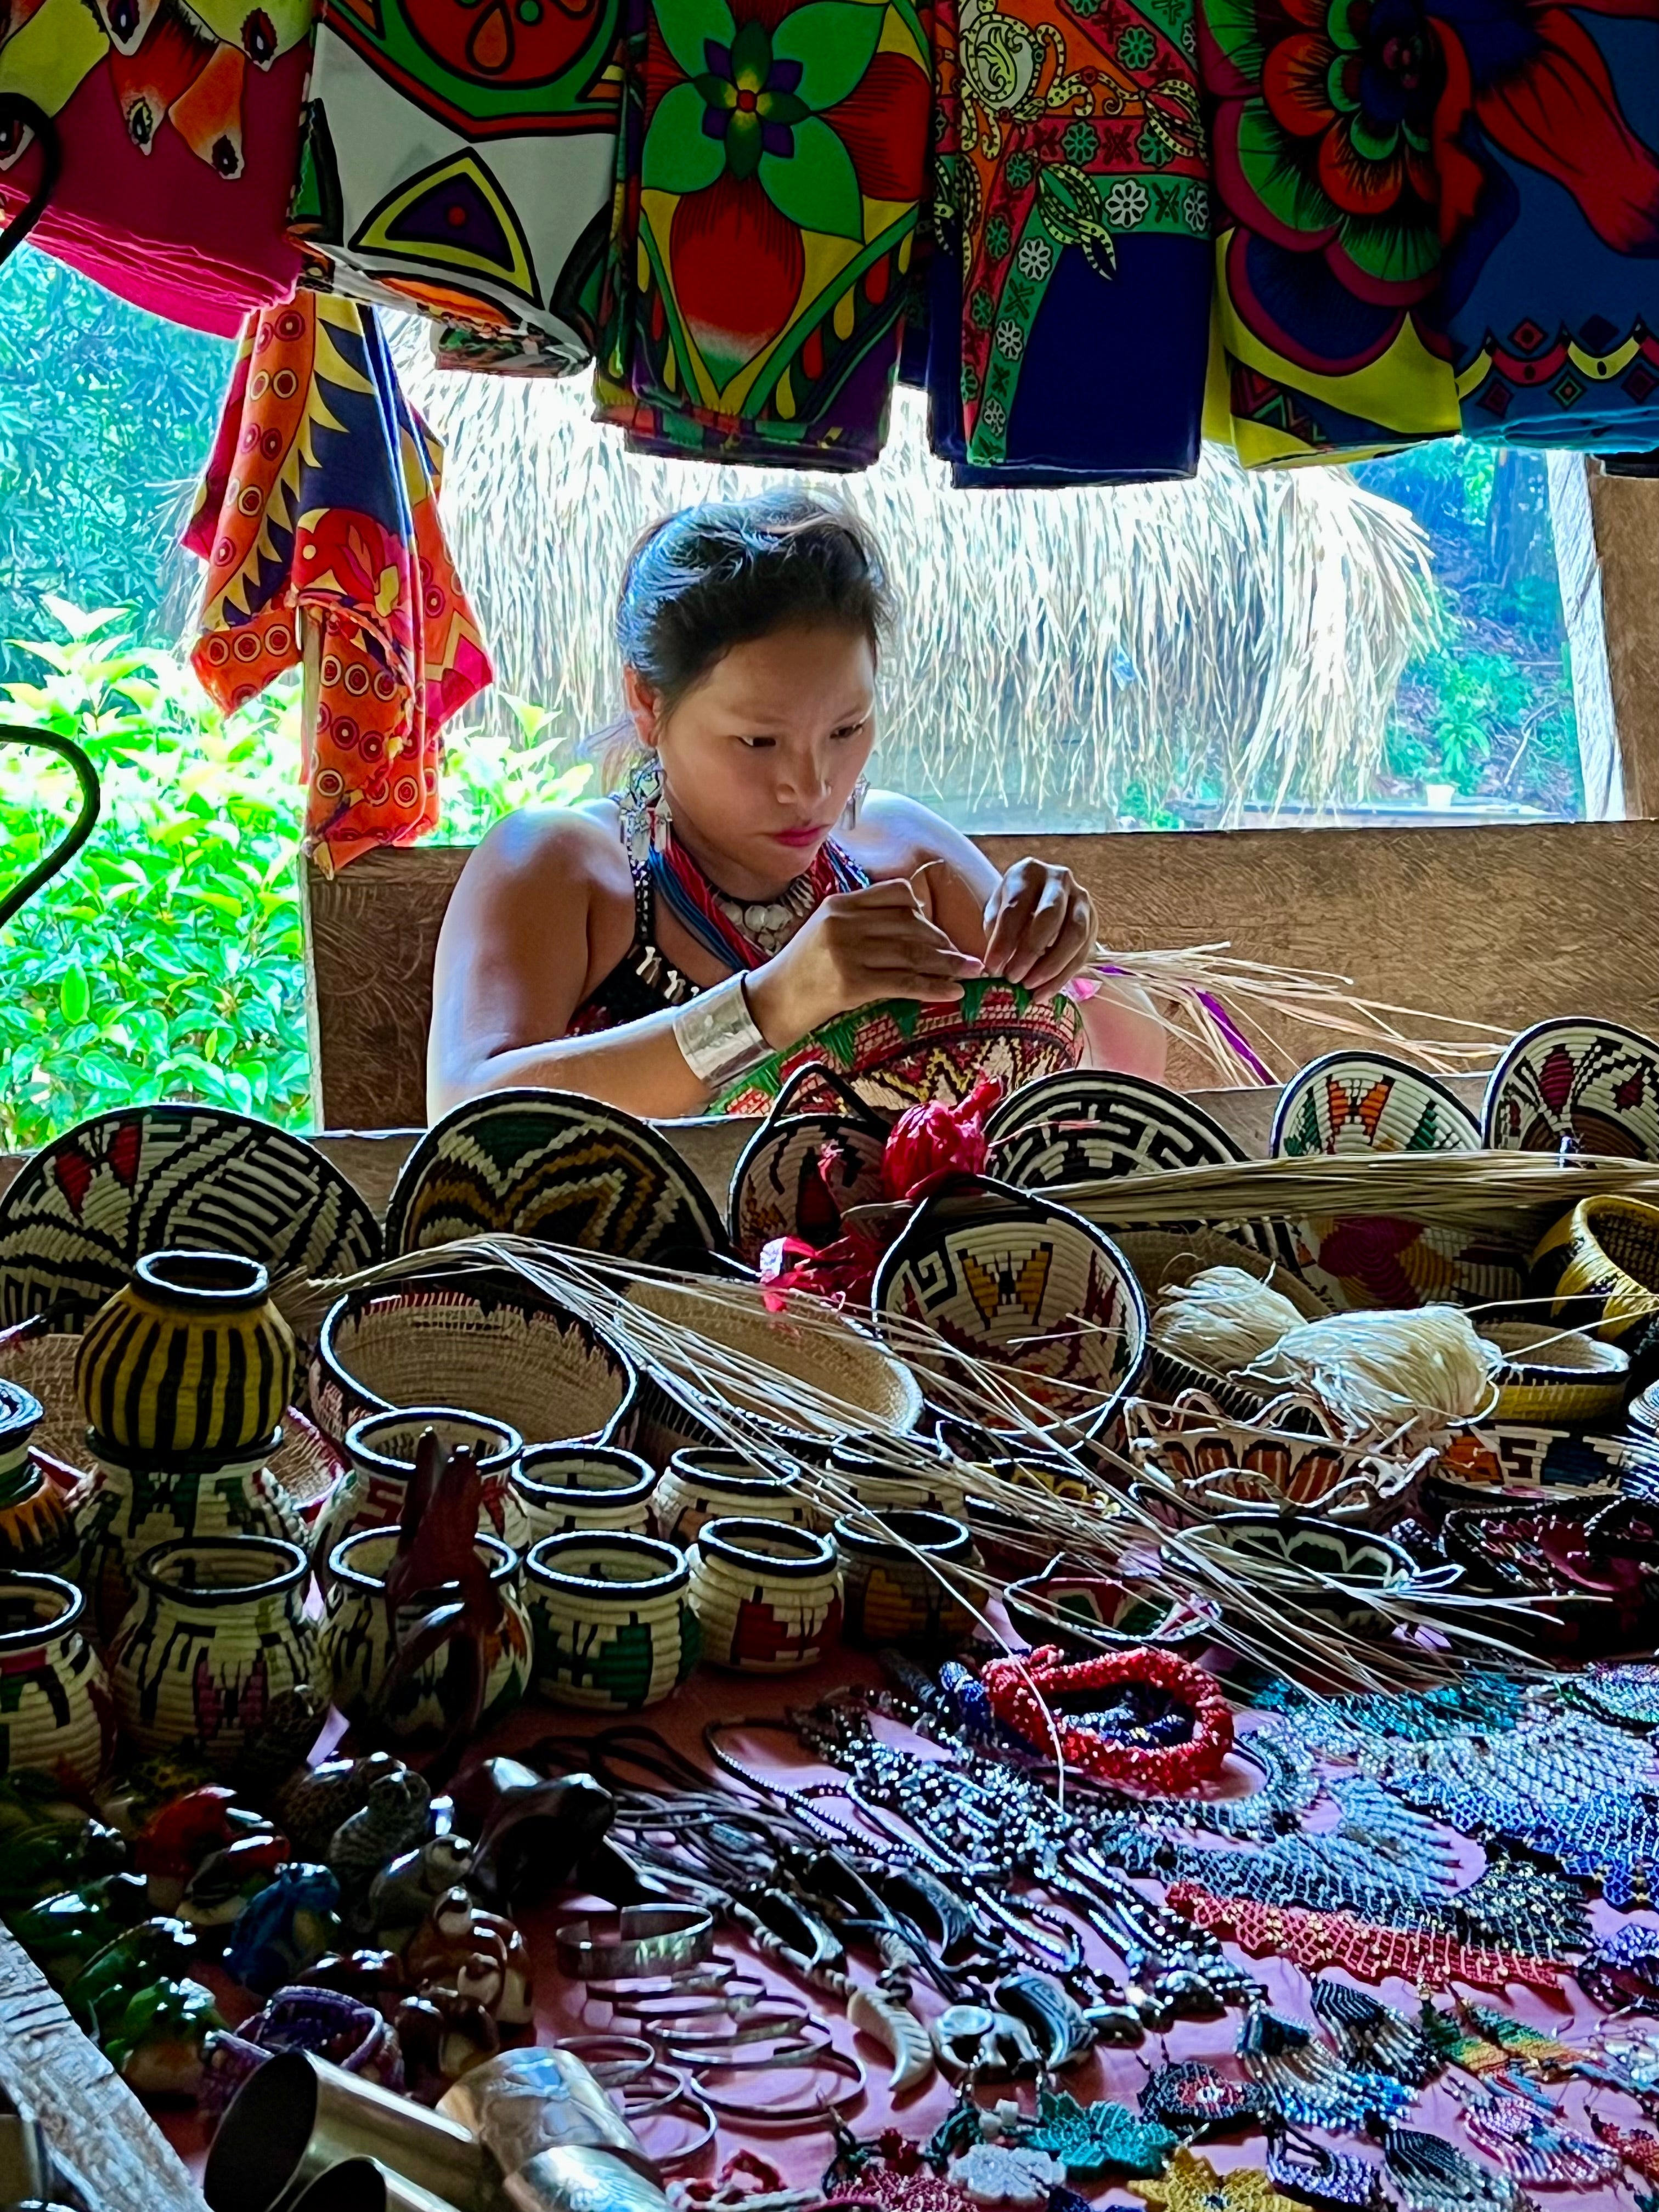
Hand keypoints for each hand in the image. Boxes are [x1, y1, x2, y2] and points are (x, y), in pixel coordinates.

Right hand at [746, 879, 981, 1048]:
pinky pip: (904, 982)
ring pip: (912, 953)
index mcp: (840, 904)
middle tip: (966, 957)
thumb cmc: (801, 971)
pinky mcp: (851, 984)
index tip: (939, 932)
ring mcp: (847, 952)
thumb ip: (861, 920)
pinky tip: (953, 991)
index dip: (925, 912)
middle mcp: (845, 923)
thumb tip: (911, 923)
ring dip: (948, 963)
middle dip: (944, 942)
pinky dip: (933, 987)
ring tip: (973, 971)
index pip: (897, 894)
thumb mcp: (825, 931)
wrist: (770, 1002)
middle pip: (910, 924)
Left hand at [982, 859, 1095, 992]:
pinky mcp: (1094, 921)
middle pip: (1050, 918)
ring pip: (1075, 935)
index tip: (992, 967)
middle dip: (1031, 952)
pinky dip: (1063, 977)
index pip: (1016, 907)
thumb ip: (996, 932)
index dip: (1004, 940)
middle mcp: (1060, 879)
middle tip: (1014, 978)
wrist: (1039, 895)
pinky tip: (1044, 993)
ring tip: (1030, 988)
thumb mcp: (996, 910)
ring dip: (1052, 967)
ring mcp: (1082, 899)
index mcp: (1029, 871)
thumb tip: (996, 966)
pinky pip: (1083, 952)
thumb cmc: (1012, 906)